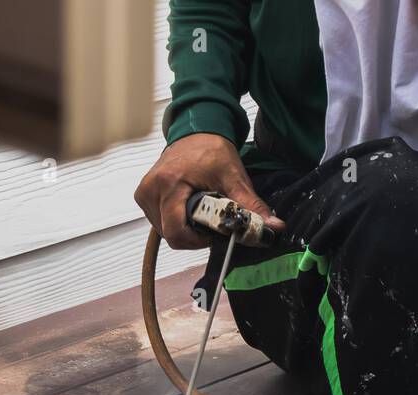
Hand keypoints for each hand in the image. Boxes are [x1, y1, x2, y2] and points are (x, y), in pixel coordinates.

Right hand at [135, 133, 284, 248]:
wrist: (197, 131)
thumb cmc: (212, 151)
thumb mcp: (234, 178)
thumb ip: (251, 205)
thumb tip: (274, 226)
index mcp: (169, 183)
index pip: (176, 232)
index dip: (198, 240)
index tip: (215, 231)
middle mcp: (151, 189)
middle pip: (171, 234)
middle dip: (194, 236)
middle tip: (211, 221)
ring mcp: (144, 193)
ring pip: (165, 231)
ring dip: (185, 229)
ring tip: (200, 211)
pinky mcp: (143, 196)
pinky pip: (160, 222)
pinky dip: (176, 222)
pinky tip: (189, 208)